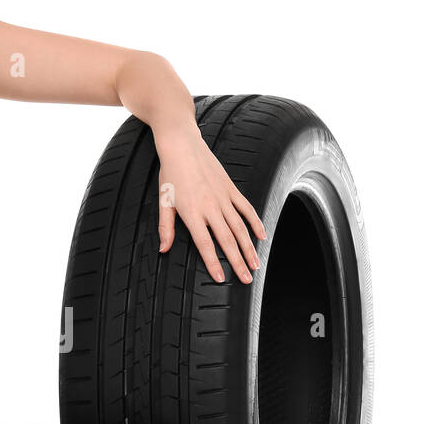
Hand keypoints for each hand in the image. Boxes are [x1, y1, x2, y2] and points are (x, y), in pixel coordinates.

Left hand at [156, 125, 266, 282]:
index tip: (221, 279)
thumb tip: (163, 250)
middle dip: (238, 262)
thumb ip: (165, 228)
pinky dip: (255, 223)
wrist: (182, 144)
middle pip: (227, 240)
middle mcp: (210, 207)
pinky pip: (246, 208)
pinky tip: (261, 236)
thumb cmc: (170, 173)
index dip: (213, 263)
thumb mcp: (164, 201)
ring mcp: (223, 197)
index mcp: (192, 213)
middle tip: (247, 279)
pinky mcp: (231, 188)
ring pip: (240, 228)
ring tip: (255, 265)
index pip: (205, 244)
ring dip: (249, 248)